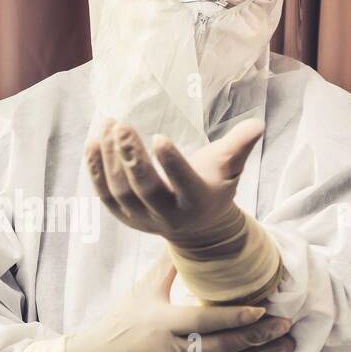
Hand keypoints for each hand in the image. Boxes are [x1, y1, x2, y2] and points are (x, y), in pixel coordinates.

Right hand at [67, 255, 293, 351]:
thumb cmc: (122, 322)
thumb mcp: (142, 290)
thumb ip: (167, 266)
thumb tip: (187, 233)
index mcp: (164, 323)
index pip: (205, 320)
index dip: (235, 317)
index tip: (262, 309)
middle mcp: (175, 350)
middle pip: (224, 346)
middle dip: (258, 336)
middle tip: (286, 324)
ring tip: (287, 346)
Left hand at [86, 117, 263, 247]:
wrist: (196, 228)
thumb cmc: (213, 187)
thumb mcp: (230, 168)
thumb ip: (240, 146)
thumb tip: (257, 123)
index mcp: (196, 201)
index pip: (183, 184)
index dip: (171, 163)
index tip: (159, 136)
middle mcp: (167, 215)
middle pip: (145, 189)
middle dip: (132, 158)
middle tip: (122, 126)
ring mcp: (141, 218)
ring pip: (121, 191)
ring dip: (111, 159)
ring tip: (110, 125)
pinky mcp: (123, 216)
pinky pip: (104, 194)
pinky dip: (95, 170)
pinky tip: (93, 142)